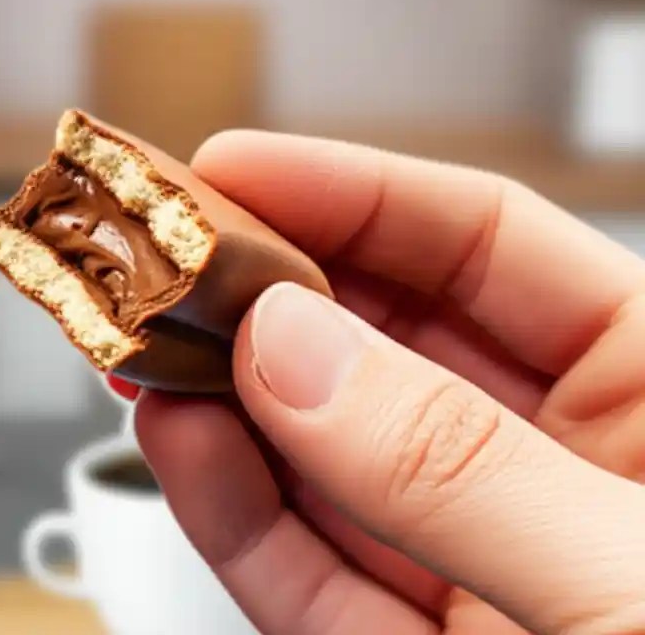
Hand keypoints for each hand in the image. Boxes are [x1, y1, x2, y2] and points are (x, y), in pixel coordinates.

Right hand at [128, 131, 644, 633]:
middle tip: (158, 263)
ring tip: (147, 355)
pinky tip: (181, 450)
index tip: (233, 167)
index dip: (356, 195)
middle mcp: (557, 480)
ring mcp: (480, 572)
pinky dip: (233, 515)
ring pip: (322, 462)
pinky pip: (308, 576)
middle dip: (260, 300)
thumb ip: (455, 463)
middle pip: (380, 346)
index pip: (490, 250)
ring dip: (222, 405)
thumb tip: (294, 348)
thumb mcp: (627, 576)